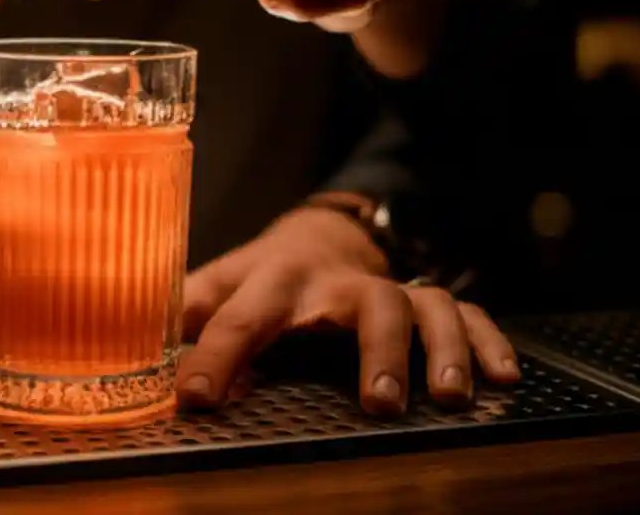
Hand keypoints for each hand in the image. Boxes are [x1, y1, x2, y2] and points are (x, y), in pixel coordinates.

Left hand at [178, 207, 520, 415]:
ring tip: (449, 397)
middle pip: (363, 307)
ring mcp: (389, 290)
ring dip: (440, 350)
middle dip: (375, 352)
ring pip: (427, 307)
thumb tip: (135, 349)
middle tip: (379, 404)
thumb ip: (185, 314)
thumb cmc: (261, 276)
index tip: (195, 399)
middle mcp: (338, 286)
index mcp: (274, 281)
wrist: (318, 235)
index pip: (241, 317)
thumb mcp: (217, 285)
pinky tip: (504, 379)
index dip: (216, 357)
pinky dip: (489, 342)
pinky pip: (469, 314)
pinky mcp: (426, 300)